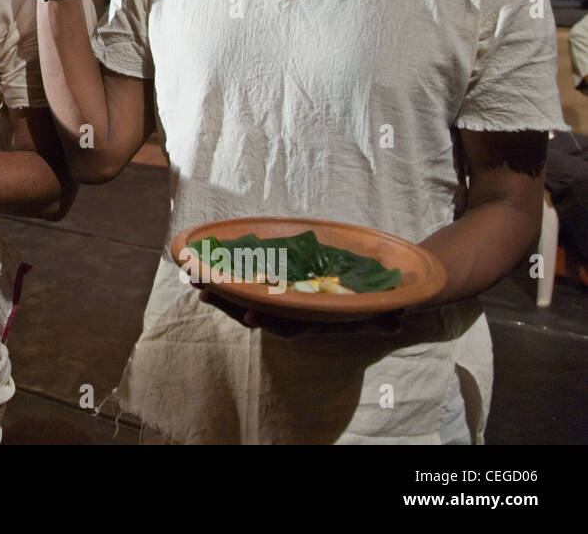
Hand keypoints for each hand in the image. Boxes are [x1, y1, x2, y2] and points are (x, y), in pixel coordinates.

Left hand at [194, 287, 404, 337]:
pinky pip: (249, 279)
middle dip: (230, 303)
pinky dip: (228, 273)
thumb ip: (388, 315)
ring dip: (220, 288)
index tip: (248, 316)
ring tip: (192, 277)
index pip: (287, 325)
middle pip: (256, 311)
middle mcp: (294, 312)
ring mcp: (283, 298)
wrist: (377, 291)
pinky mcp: (279, 282)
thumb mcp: (387, 308)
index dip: (267, 320)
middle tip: (204, 291)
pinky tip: (205, 262)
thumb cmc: (379, 301)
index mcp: (314, 321)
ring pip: (246, 296)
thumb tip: (395, 320)